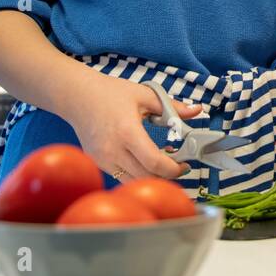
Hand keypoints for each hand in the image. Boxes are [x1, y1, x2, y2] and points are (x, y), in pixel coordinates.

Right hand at [63, 71, 201, 180]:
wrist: (76, 96)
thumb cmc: (110, 93)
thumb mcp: (145, 95)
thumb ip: (173, 106)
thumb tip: (198, 110)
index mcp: (127, 132)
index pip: (154, 163)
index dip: (174, 169)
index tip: (185, 165)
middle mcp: (113, 150)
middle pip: (145, 178)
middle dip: (167, 177)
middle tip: (179, 167)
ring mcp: (103, 159)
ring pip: (133, 181)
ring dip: (152, 177)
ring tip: (164, 164)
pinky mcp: (97, 163)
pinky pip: (121, 176)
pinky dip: (137, 174)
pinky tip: (145, 162)